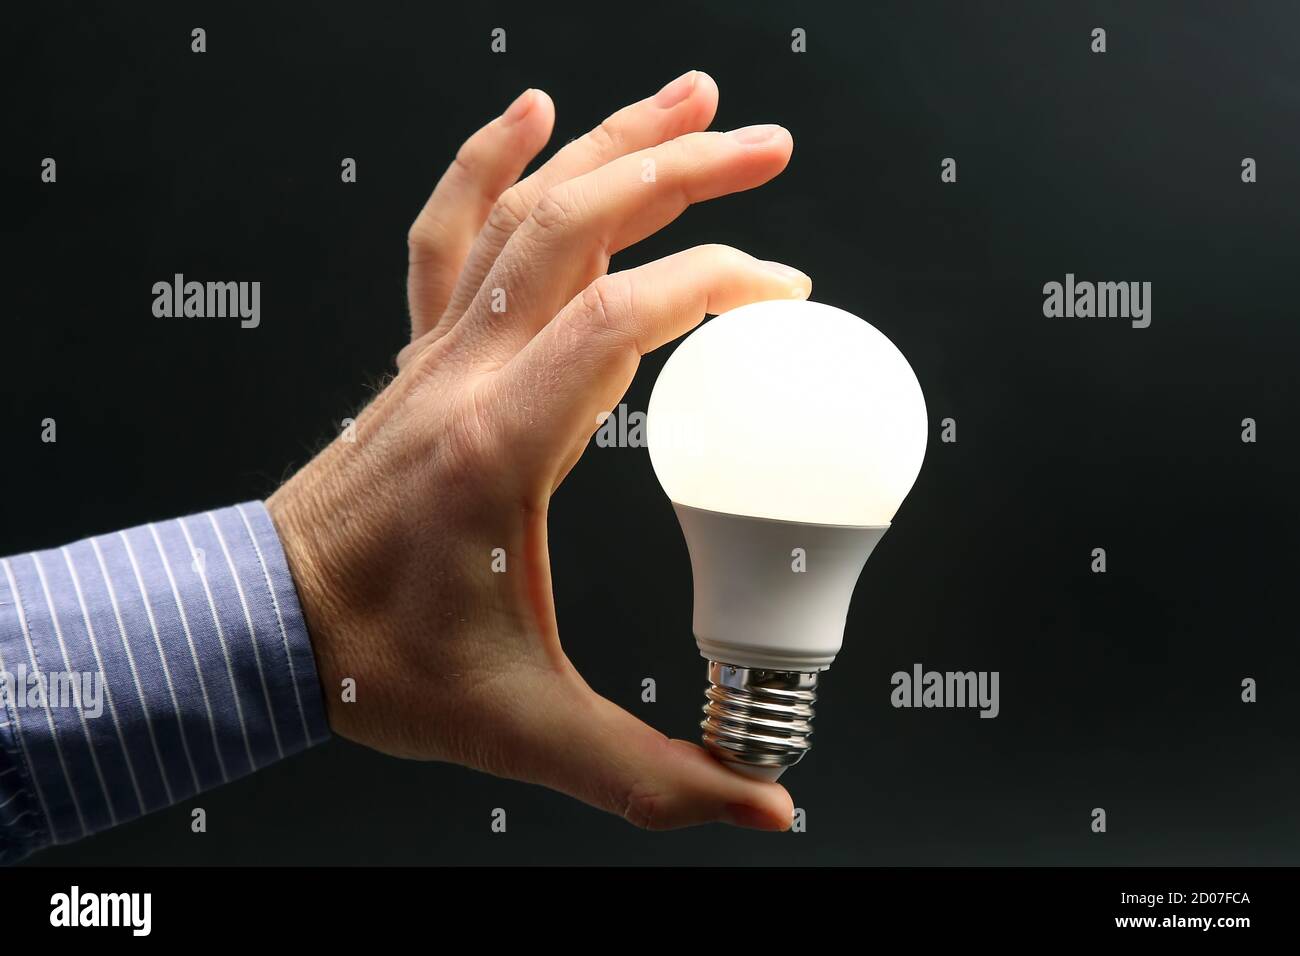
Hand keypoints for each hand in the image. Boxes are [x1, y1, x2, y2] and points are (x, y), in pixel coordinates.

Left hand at [266, 71, 810, 830]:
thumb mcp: (525, 731)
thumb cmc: (379, 664)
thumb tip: (765, 808)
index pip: (621, 315)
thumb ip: (652, 776)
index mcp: (500, 444)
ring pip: (524, 206)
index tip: (786, 296)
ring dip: (611, 143)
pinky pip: (450, 230)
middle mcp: (468, 372)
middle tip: (768, 143)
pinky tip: (535, 112)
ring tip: (692, 102)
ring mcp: (440, 351)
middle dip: (683, 169)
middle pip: (577, 223)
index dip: (716, 284)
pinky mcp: (425, 353)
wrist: (264, 627)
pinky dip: (490, 158)